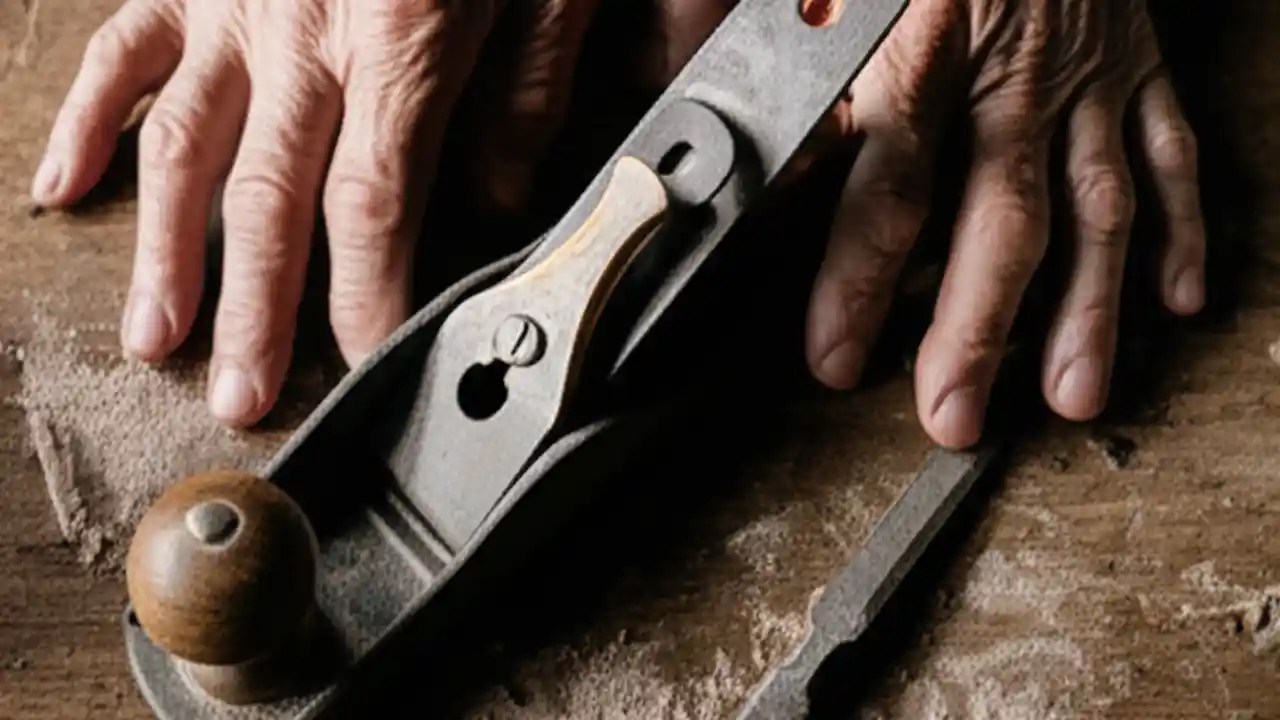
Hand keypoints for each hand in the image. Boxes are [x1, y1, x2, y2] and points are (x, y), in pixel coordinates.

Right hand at [31, 0, 599, 426]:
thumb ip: (522, 94)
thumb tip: (499, 200)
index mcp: (400, 42)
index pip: (377, 202)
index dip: (368, 290)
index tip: (365, 356)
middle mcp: (303, 35)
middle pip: (274, 198)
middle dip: (257, 307)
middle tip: (240, 394)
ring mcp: (233, 7)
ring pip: (185, 146)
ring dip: (165, 248)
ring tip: (155, 335)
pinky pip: (124, 50)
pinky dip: (88, 119)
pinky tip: (63, 191)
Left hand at [655, 0, 1204, 448]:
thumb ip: (817, 92)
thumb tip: (778, 183)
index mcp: (926, 49)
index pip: (890, 186)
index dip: (857, 282)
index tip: (834, 359)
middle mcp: (1017, 72)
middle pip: (1001, 217)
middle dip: (977, 327)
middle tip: (955, 415)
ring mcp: (1090, 73)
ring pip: (1096, 203)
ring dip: (1089, 306)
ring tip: (1074, 392)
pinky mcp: (1141, 65)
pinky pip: (1170, 150)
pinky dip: (1181, 227)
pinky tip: (1174, 299)